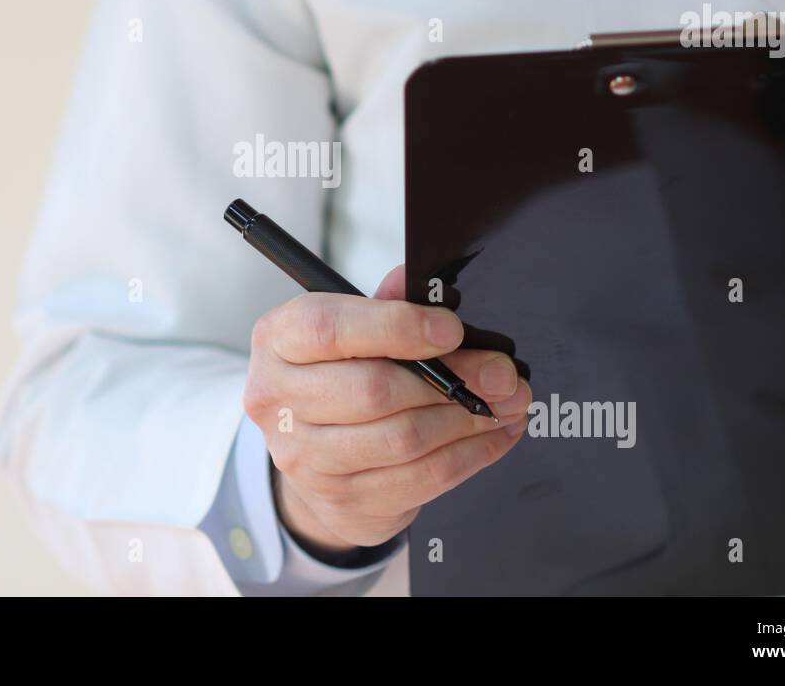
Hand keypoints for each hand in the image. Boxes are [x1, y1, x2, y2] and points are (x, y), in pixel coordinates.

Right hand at [242, 264, 531, 554]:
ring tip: (506, 403)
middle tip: (501, 374)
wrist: (313, 453)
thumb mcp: (350, 329)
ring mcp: (304, 457)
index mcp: (278, 340)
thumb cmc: (336, 374)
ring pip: (403, 439)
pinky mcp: (341, 499)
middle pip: (373, 390)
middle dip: (453, 380)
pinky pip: (420, 478)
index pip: (329, 329)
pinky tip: (492, 435)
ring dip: (467, 421)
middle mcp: (278, 399)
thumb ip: (386, 305)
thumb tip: (426, 285)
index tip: (451, 329)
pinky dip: (469, 456)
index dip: (396, 327)